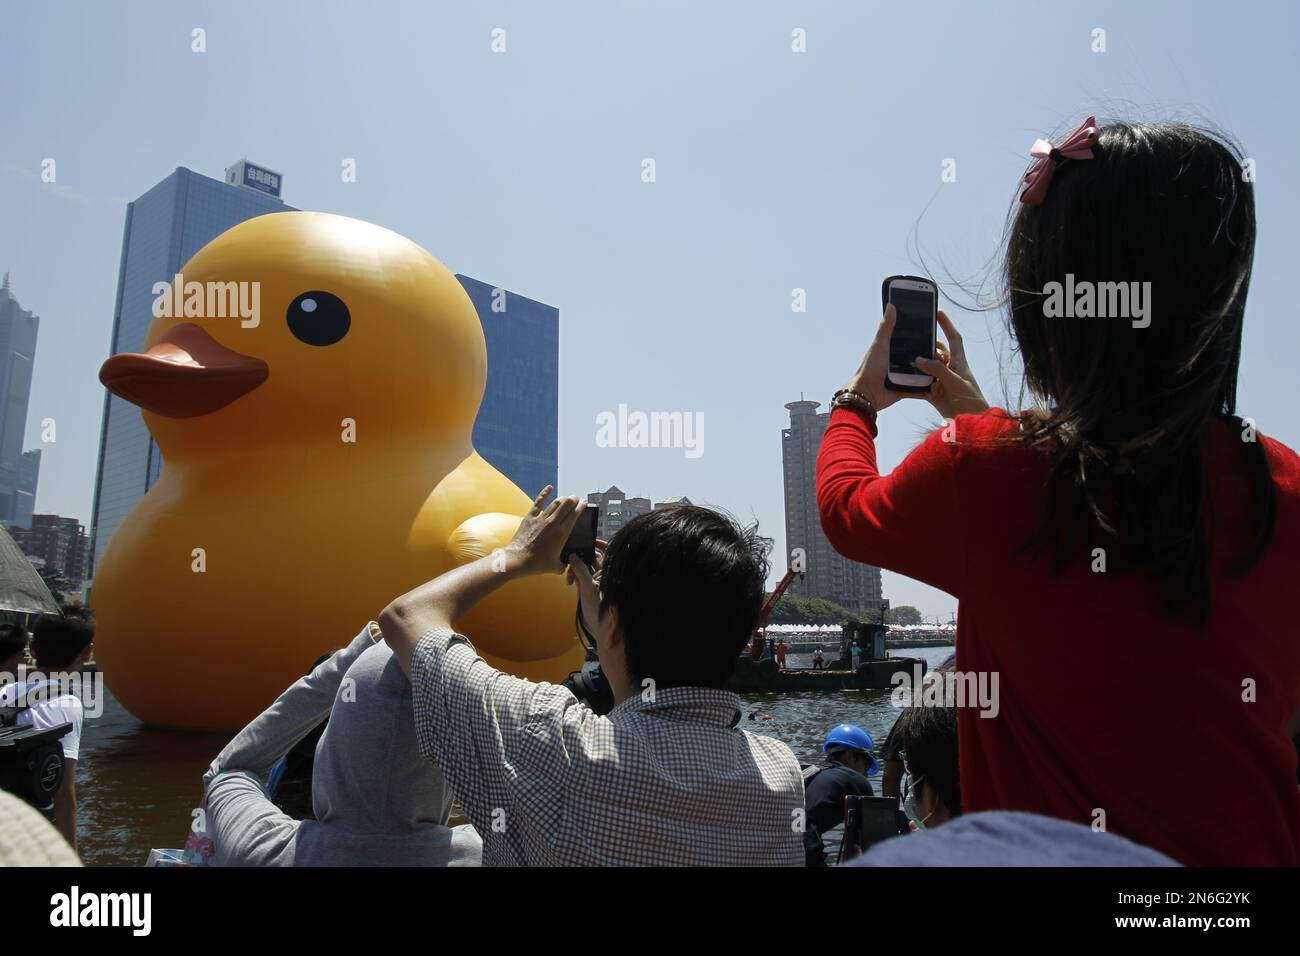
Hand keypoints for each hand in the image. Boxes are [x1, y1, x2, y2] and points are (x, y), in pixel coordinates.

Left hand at [504, 486, 585, 575]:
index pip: (575, 514)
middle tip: (576, 499)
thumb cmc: (536, 564)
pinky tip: (549, 488)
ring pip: (555, 503)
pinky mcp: (530, 518)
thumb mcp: (556, 567)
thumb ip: (565, 564)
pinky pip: (539, 502)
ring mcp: (541, 519)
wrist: (517, 560)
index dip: (581, 506)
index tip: (584, 503)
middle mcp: (553, 523)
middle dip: (574, 499)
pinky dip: (544, 493)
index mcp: (562, 533)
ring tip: (567, 498)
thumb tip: (567, 563)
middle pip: (567, 504)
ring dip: (563, 498)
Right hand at [567, 540, 606, 631]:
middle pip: (592, 558)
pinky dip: (573, 575)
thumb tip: (573, 556)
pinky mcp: (585, 585)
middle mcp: (602, 574)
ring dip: (575, 568)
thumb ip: (581, 571)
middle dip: (582, 557)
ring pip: (583, 566)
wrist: (596, 625)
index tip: (592, 540)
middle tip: (572, 557)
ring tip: (570, 576)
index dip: (602, 545)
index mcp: (608, 572)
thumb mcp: (588, 588)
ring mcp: (593, 579)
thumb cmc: (597, 608)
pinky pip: (578, 574)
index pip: (607, 553)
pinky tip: (569, 582)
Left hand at [840, 306, 987, 418]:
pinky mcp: (907, 389)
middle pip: (921, 356)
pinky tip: (942, 381)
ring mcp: (905, 376)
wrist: (867, 394)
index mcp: (894, 349)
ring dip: (933, 369)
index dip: (922, 334)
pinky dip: (930, 386)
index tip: (934, 328)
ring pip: (924, 371)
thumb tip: (891, 305)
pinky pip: (922, 387)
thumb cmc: (871, 367)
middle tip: (944, 350)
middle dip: (932, 354)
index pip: (911, 339)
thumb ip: (886, 327)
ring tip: (946, 364)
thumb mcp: (880, 345)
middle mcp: (900, 362)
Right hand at [913, 310, 988, 418]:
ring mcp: (941, 382)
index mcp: (959, 363)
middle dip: (926, 345)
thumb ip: (938, 370)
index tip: (938, 312)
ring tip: (903, 356)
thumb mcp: (956, 382)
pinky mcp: (934, 394)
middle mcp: (950, 370)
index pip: (954, 338)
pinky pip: (921, 384)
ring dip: (917, 364)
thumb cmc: (971, 401)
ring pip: (926, 368)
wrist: (972, 424)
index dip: (947, 325)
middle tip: (911, 339)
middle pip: (936, 352)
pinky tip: (903, 378)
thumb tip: (919, 359)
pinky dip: (914, 382)